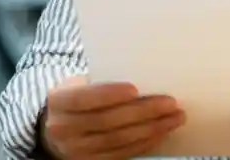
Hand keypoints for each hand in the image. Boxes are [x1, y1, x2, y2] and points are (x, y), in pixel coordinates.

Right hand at [39, 75, 185, 159]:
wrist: (56, 126)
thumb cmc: (75, 97)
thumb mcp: (78, 83)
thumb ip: (101, 81)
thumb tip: (143, 77)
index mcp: (59, 102)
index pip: (84, 98)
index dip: (109, 94)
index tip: (136, 88)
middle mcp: (64, 130)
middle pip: (107, 122)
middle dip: (142, 112)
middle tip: (169, 103)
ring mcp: (77, 151)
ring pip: (118, 141)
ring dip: (151, 129)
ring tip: (173, 118)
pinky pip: (123, 154)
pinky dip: (145, 143)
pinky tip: (160, 132)